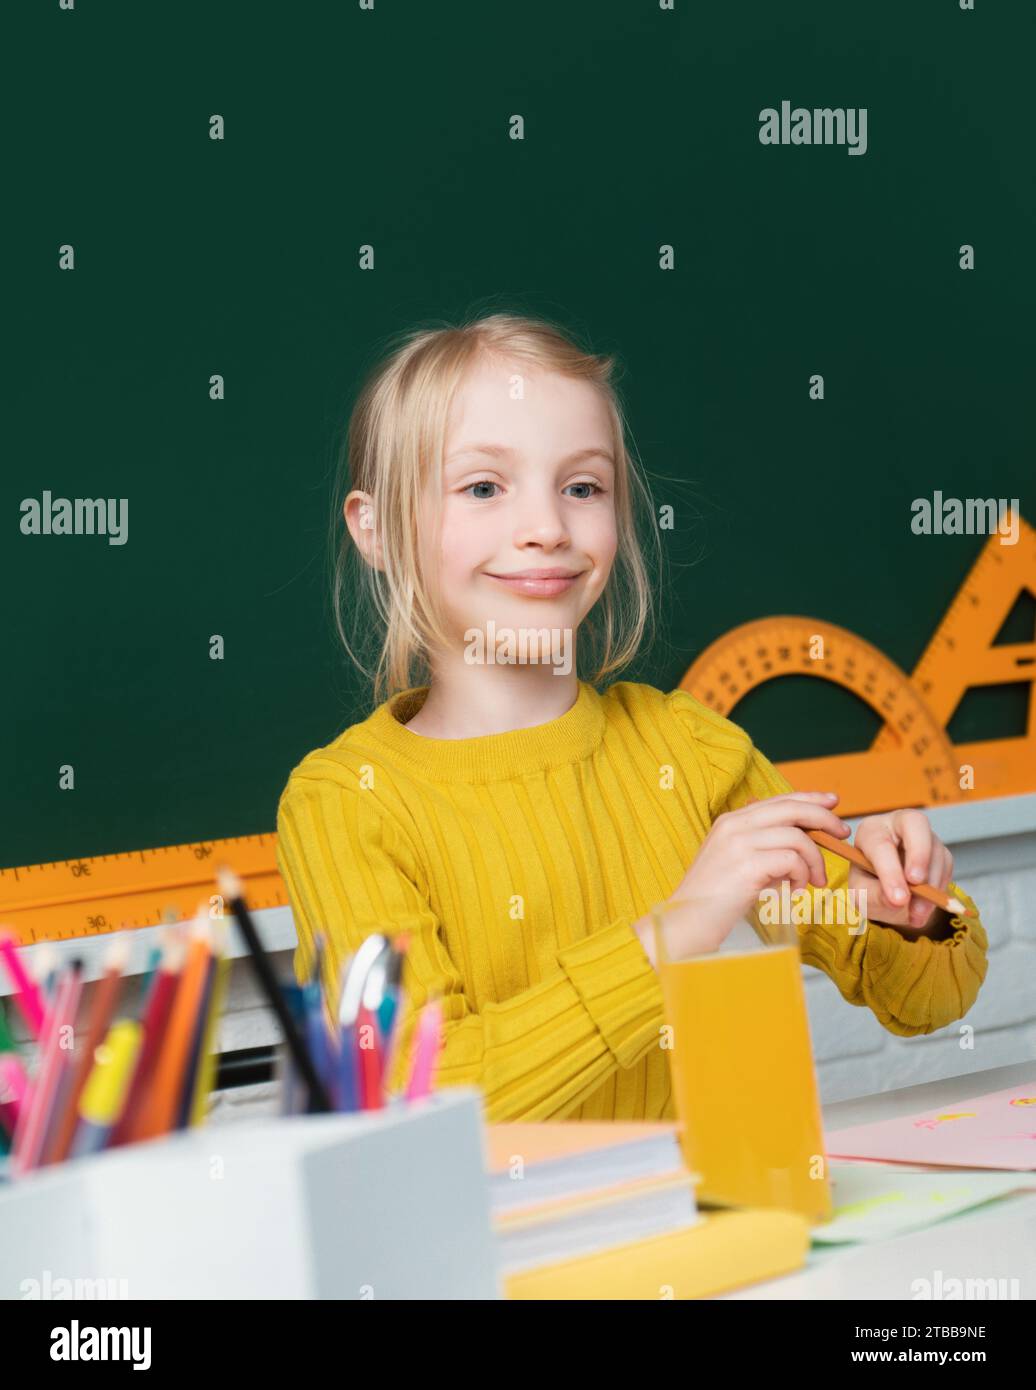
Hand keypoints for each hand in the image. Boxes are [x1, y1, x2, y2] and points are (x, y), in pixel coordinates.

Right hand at [660, 791, 851, 955]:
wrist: (686, 923)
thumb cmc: (713, 900)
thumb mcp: (737, 863)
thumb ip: (763, 848)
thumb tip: (802, 843)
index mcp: (731, 821)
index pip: (779, 800)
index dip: (810, 798)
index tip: (833, 803)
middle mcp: (734, 825)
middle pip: (793, 809)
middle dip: (824, 819)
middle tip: (842, 834)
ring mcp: (739, 843)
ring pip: (797, 838)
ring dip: (813, 861)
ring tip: (811, 883)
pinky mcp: (747, 865)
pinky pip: (792, 860)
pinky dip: (801, 876)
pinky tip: (792, 892)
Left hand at [850, 808, 954, 933]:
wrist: (889, 895)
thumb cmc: (870, 887)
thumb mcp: (863, 895)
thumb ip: (875, 896)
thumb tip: (899, 900)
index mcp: (871, 832)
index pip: (880, 844)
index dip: (890, 871)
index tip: (898, 899)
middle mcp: (897, 826)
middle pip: (915, 823)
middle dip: (919, 854)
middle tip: (917, 883)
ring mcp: (922, 836)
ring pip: (935, 851)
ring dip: (931, 885)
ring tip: (917, 913)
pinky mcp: (939, 851)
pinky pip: (946, 866)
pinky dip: (939, 889)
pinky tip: (924, 906)